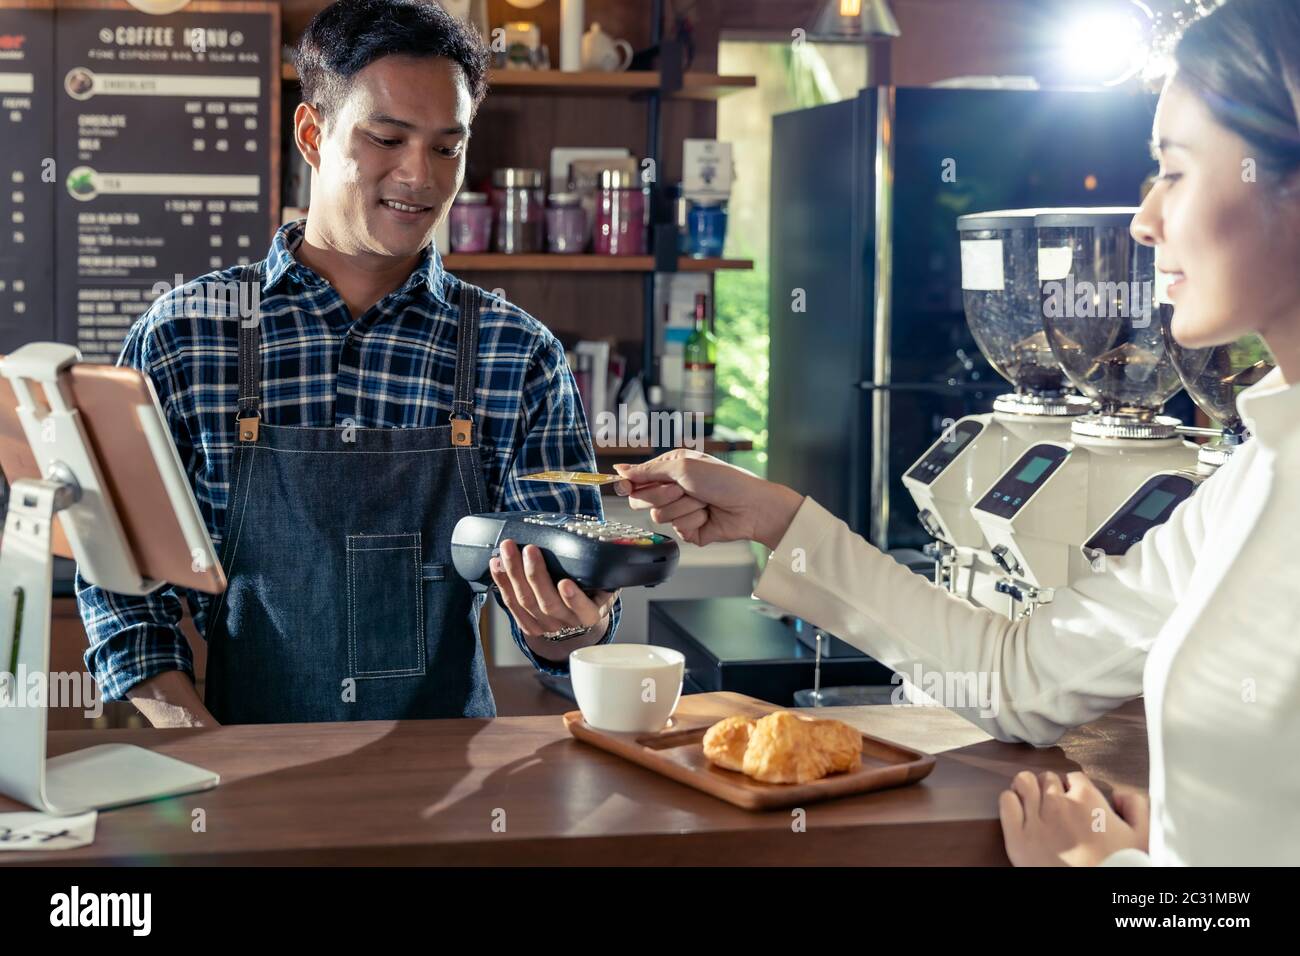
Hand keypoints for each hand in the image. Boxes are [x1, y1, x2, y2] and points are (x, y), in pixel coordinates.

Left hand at [489, 538, 616, 647]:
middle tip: (530, 550)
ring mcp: (546, 626)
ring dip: (513, 574)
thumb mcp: (603, 582)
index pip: (584, 610)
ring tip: (507, 551)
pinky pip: (512, 605)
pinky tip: (497, 565)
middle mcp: (568, 623)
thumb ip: (599, 570)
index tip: (565, 582)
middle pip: (548, 603)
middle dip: (535, 574)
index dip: (574, 599)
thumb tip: (597, 540)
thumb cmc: (591, 589)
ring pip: (526, 602)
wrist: (578, 613)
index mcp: (590, 614)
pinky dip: (502, 583)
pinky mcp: (529, 625)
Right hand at [611, 449, 803, 548]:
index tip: (625, 487)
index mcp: (669, 469)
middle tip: (683, 489)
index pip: (636, 480)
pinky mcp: (689, 530)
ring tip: (703, 502)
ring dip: (684, 508)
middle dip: (663, 495)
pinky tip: (708, 515)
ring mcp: (680, 511)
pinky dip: (694, 521)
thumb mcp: (683, 467)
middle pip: (641, 501)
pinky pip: (677, 530)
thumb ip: (648, 471)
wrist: (751, 506)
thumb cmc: (723, 479)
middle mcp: (672, 489)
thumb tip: (620, 470)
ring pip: (659, 517)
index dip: (630, 485)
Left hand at [998, 771, 1147, 865]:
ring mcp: (1036, 819)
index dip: (1074, 789)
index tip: (1074, 801)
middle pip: (1047, 779)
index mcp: (1087, 798)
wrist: (1098, 889)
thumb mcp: (1143, 836)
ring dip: (1027, 788)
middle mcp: (1059, 803)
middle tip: (1055, 806)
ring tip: (1032, 800)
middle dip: (1051, 789)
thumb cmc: (1119, 866)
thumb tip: (1120, 795)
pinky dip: (1010, 801)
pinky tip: (1018, 810)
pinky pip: (1006, 802)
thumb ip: (1136, 806)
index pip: (1073, 777)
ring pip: (1024, 783)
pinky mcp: (1018, 836)